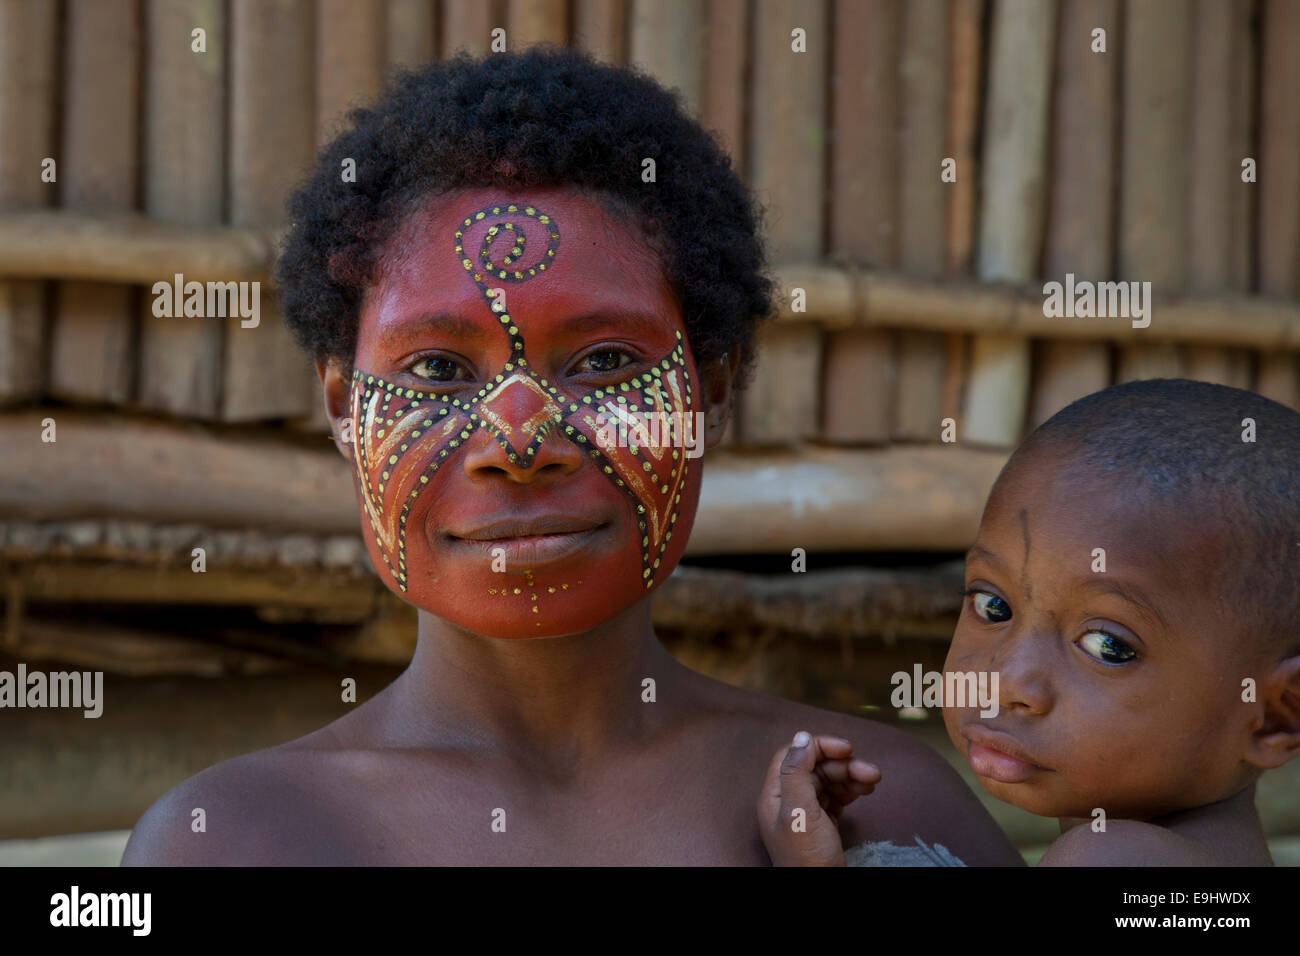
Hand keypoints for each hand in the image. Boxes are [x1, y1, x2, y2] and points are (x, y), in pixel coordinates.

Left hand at [756, 731, 881, 865]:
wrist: (823, 894)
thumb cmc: (807, 859)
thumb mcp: (799, 812)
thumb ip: (796, 772)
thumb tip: (802, 736)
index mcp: (775, 795)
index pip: (793, 754)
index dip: (819, 746)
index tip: (847, 749)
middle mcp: (787, 801)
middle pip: (815, 767)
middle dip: (844, 765)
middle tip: (872, 773)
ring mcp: (806, 813)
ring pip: (828, 781)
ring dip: (852, 777)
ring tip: (873, 782)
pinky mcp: (822, 824)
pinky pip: (836, 797)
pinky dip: (851, 791)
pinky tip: (864, 792)